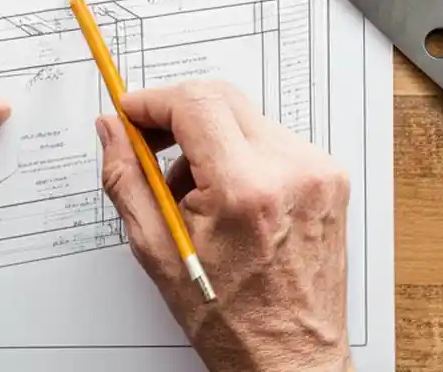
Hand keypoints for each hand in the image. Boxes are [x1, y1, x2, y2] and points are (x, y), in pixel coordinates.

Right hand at [97, 81, 350, 371]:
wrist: (291, 358)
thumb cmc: (233, 319)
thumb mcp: (158, 251)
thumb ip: (127, 179)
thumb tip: (112, 132)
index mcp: (247, 190)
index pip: (194, 103)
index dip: (152, 101)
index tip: (130, 111)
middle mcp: (292, 171)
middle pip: (222, 98)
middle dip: (176, 112)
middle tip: (149, 142)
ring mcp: (318, 172)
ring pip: (245, 117)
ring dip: (208, 137)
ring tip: (192, 192)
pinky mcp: (330, 178)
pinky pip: (272, 140)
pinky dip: (239, 154)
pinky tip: (227, 197)